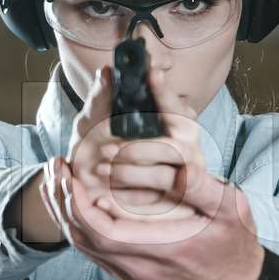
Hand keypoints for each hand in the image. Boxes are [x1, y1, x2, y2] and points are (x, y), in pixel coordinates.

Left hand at [42, 150, 264, 279]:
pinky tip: (78, 207)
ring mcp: (132, 275)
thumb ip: (200, 186)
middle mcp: (136, 268)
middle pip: (81, 237)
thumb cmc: (236, 249)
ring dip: (66, 213)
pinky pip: (95, 252)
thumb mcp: (229, 210)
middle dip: (61, 200)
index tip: (67, 170)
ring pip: (84, 247)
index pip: (98, 228)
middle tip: (54, 167)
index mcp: (157, 250)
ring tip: (58, 182)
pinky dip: (79, 227)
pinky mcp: (133, 277)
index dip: (75, 200)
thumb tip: (176, 161)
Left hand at [67, 64, 196, 221]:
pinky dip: (126, 201)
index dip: (165, 92)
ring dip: (129, 174)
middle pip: (174, 147)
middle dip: (137, 149)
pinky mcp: (174, 206)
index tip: (151, 73)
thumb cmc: (97, 149)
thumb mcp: (92, 124)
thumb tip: (106, 73)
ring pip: (164, 177)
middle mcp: (187, 148)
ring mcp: (185, 178)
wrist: (91, 191)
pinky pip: (155, 206)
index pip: (176, 107)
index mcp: (175, 123)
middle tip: (105, 149)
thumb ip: (100, 100)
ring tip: (101, 170)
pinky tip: (104, 200)